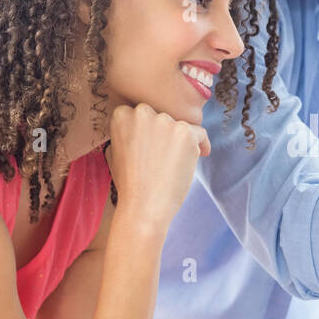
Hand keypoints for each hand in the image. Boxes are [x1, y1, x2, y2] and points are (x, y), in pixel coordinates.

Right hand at [103, 103, 209, 228]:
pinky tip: (199, 156)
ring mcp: (165, 121)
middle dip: (165, 134)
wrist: (143, 206)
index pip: (142, 113)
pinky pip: (200, 133)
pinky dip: (202, 145)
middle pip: (162, 117)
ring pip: (181, 126)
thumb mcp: (116, 151)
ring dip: (181, 142)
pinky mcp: (185, 133)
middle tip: (163, 156)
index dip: (150, 131)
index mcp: (122, 114)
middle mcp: (142, 112)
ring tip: (173, 164)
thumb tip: (143, 125)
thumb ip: (128, 132)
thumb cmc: (130, 184)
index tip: (152, 145)